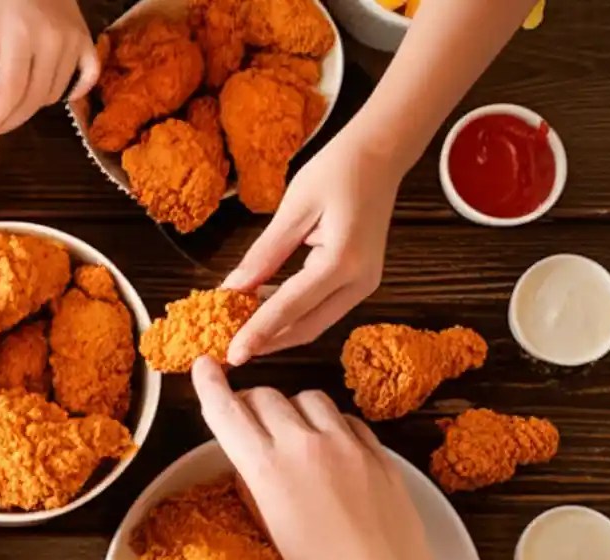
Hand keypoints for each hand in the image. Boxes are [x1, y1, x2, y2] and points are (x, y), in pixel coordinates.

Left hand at [0, 0, 98, 134]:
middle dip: (6, 120)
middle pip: (32, 101)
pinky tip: (48, 95)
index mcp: (22, 36)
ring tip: (8, 101)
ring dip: (29, 106)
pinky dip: (72, 92)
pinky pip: (86, 79)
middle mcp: (53, 42)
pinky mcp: (86, 41)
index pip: (11, 94)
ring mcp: (74, 43)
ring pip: (54, 96)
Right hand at [191, 358, 453, 559]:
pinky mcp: (381, 455)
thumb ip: (261, 488)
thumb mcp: (276, 534)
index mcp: (269, 472)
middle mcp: (306, 447)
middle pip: (265, 396)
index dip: (210, 386)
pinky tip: (332, 449)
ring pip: (309, 398)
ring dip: (293, 409)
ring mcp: (348, 447)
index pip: (228, 412)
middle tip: (248, 421)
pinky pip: (347, 420)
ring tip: (293, 434)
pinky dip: (331, 425)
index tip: (203, 366)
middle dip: (249, 403)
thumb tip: (253, 465)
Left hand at [221, 134, 400, 364]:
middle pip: (306, 328)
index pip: (290, 308)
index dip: (258, 333)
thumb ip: (264, 254)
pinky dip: (291, 314)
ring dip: (278, 331)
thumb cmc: (338, 170)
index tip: (231, 354)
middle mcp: (360, 281)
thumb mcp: (294, 209)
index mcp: (343, 261)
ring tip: (238, 333)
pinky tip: (261, 311)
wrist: (380, 154)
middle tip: (229, 352)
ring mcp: (364, 284)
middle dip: (267, 343)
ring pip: (315, 323)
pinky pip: (321, 308)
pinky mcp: (360, 281)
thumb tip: (232, 288)